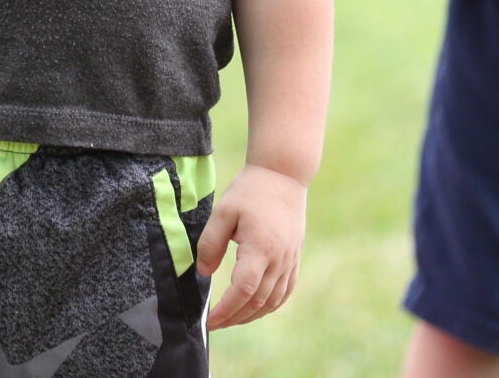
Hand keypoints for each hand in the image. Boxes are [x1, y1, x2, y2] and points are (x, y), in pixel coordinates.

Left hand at [197, 164, 307, 328]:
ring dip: (251, 315)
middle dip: (235, 318)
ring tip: (231, 318)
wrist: (283, 175)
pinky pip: (285, 291)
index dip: (226, 310)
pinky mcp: (294, 258)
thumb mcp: (223, 211)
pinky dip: (270, 305)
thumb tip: (204, 273)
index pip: (243, 291)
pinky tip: (256, 307)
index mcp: (260, 248)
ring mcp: (290, 260)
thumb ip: (211, 243)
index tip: (210, 320)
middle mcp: (279, 259)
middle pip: (258, 302)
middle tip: (215, 323)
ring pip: (273, 301)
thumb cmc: (250, 191)